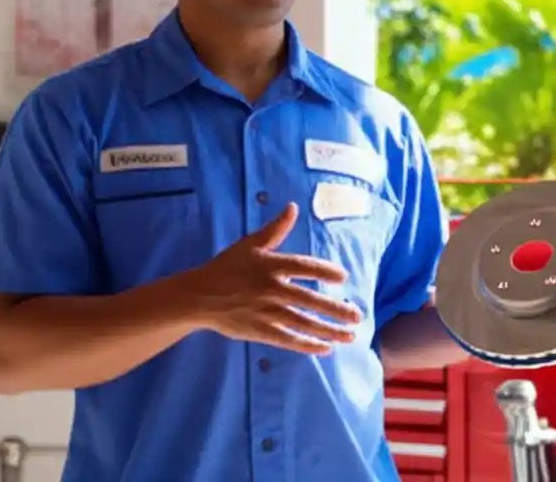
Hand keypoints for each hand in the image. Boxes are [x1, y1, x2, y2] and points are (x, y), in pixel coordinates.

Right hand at [177, 203, 362, 354]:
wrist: (198, 296)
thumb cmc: (227, 267)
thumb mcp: (250, 244)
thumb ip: (275, 229)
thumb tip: (293, 207)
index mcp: (270, 265)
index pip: (303, 267)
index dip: (324, 271)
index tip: (343, 277)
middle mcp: (270, 289)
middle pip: (309, 300)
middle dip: (335, 309)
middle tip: (357, 315)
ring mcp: (265, 312)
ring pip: (302, 323)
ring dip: (328, 331)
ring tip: (350, 336)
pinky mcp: (259, 331)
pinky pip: (287, 339)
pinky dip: (306, 345)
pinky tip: (325, 349)